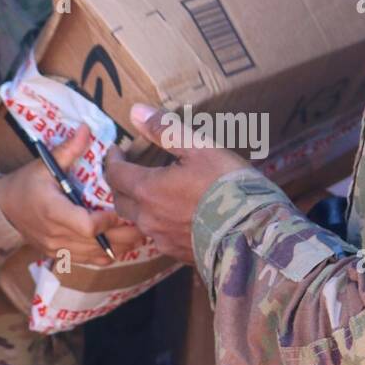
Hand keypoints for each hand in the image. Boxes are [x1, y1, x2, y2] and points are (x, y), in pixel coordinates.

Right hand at [0, 125, 143, 265]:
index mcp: (53, 212)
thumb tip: (86, 128)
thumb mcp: (44, 165)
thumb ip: (68, 150)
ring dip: (122, 245)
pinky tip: (120, 240)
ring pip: (99, 255)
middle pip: (100, 243)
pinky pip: (92, 261)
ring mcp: (59, 249)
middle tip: (143, 219)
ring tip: (139, 230)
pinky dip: (109, 253)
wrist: (3, 211)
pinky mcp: (62, 256)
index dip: (109, 220)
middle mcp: (57, 236)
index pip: (88, 226)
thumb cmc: (25, 184)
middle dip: (125, 233)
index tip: (122, 207)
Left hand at [104, 104, 253, 263]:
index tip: (116, 150)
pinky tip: (175, 215)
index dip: (112, 160)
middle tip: (128, 170)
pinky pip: (159, 236)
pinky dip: (159, 222)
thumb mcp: (199, 148)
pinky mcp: (178, 253)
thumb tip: (135, 111)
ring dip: (139, 205)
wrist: (252, 232)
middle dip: (119, 183)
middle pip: (120, 201)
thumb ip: (164, 130)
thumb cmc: (226, 184)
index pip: (114, 174)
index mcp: (147, 190)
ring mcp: (162, 239)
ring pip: (139, 221)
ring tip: (153, 193)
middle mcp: (148, 218)